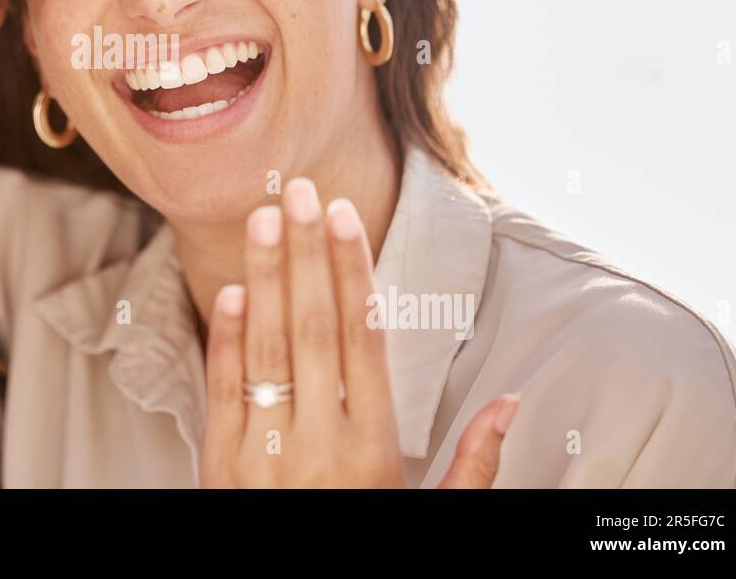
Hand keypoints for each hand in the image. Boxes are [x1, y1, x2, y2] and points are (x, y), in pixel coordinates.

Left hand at [200, 177, 517, 487]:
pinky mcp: (219, 466)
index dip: (354, 274)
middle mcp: (318, 444)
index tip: (347, 218)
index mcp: (373, 451)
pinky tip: (231, 289)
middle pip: (314, 330)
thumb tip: (516, 401)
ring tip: (266, 219)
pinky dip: (226, 338)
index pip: (365, 340)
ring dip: (266, 279)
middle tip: (302, 192)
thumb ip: (473, 464)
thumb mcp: (431, 516)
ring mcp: (263, 454)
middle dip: (308, 255)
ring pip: (267, 350)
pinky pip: (222, 391)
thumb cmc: (369, 544)